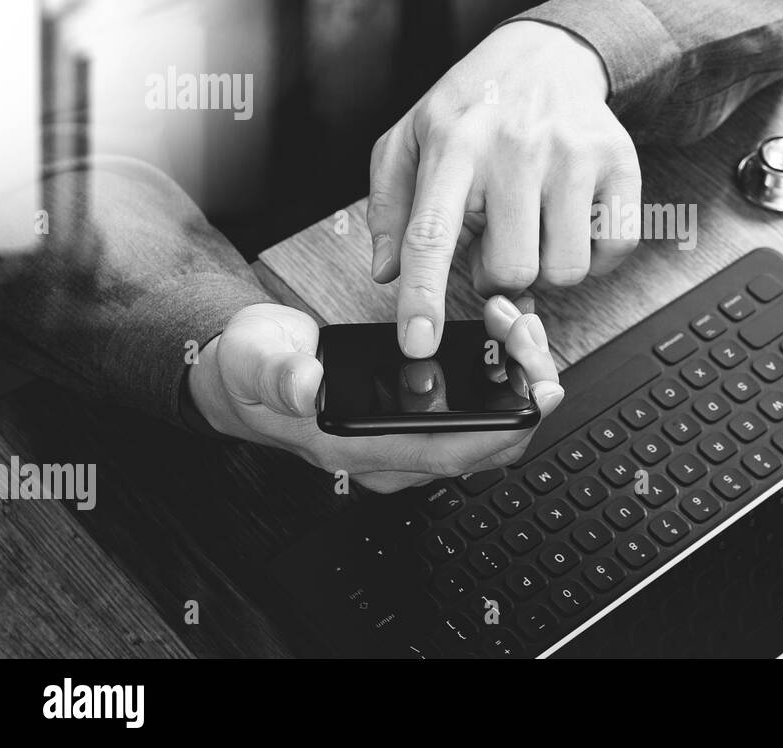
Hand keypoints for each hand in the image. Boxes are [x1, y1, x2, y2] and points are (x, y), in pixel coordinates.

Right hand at [187, 298, 563, 491]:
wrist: (243, 371)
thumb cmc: (251, 369)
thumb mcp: (254, 360)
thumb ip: (279, 375)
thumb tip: (307, 387)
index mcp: (355, 447)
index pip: (445, 455)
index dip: (500, 431)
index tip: (539, 396)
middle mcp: (388, 456)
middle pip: (482, 447)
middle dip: (521, 395)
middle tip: (530, 337)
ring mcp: (403, 442)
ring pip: (484, 430)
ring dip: (513, 381)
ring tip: (518, 326)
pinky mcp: (411, 421)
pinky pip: (472, 411)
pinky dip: (498, 377)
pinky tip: (503, 337)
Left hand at [368, 19, 640, 357]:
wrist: (546, 55)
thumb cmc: (474, 107)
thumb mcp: (410, 140)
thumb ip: (389, 208)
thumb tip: (388, 274)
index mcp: (453, 145)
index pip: (431, 233)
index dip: (424, 297)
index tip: (419, 343)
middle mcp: (516, 148)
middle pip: (512, 269)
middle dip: (498, 275)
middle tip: (494, 243)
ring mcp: (573, 154)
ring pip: (566, 269)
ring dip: (546, 265)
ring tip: (533, 226)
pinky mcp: (620, 162)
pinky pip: (613, 250)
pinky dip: (594, 254)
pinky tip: (572, 222)